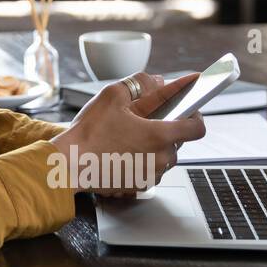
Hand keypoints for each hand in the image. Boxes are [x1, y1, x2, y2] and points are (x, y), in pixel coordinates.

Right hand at [49, 72, 206, 195]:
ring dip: (153, 146)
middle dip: (165, 129)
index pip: (197, 128)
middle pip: (178, 141)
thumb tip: (158, 81)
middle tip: (143, 121)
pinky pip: (150, 169)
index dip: (194, 116)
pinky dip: (142, 160)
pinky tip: (122, 152)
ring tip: (128, 137)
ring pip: (163, 156)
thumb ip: (140, 84)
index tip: (187, 111)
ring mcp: (151, 175)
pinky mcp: (139, 186)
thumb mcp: (112, 95)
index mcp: (160, 136)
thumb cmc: (89, 133)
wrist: (69, 165)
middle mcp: (161, 159)